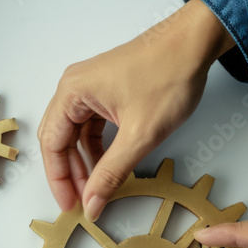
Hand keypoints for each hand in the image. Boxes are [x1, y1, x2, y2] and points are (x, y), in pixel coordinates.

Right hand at [38, 0, 235, 220]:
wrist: (196, 42)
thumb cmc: (169, 76)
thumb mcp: (139, 135)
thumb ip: (111, 173)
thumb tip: (92, 204)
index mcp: (72, 93)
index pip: (51, 145)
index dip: (59, 180)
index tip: (70, 205)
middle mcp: (74, 88)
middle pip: (59, 140)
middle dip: (69, 173)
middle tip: (83, 202)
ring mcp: (89, 88)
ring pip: (76, 135)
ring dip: (84, 162)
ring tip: (96, 188)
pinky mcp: (105, 91)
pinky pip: (91, 126)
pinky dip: (97, 148)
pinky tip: (107, 166)